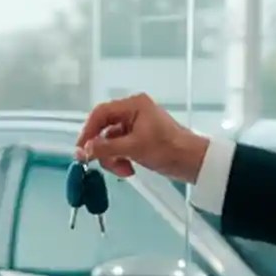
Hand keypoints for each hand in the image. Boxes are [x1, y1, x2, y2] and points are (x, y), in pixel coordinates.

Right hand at [75, 92, 208, 182]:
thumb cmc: (167, 149)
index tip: (82, 150)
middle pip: (104, 129)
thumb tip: (83, 151)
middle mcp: (133, 111)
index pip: (100, 114)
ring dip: (113, 158)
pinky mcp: (140, 140)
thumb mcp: (133, 148)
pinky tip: (129, 170)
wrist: (193, 162)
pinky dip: (121, 160)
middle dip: (104, 150)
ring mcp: (137, 126)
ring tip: (124, 171)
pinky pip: (121, 148)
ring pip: (111, 142)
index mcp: (133, 105)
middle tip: (104, 165)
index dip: (88, 131)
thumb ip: (105, 148)